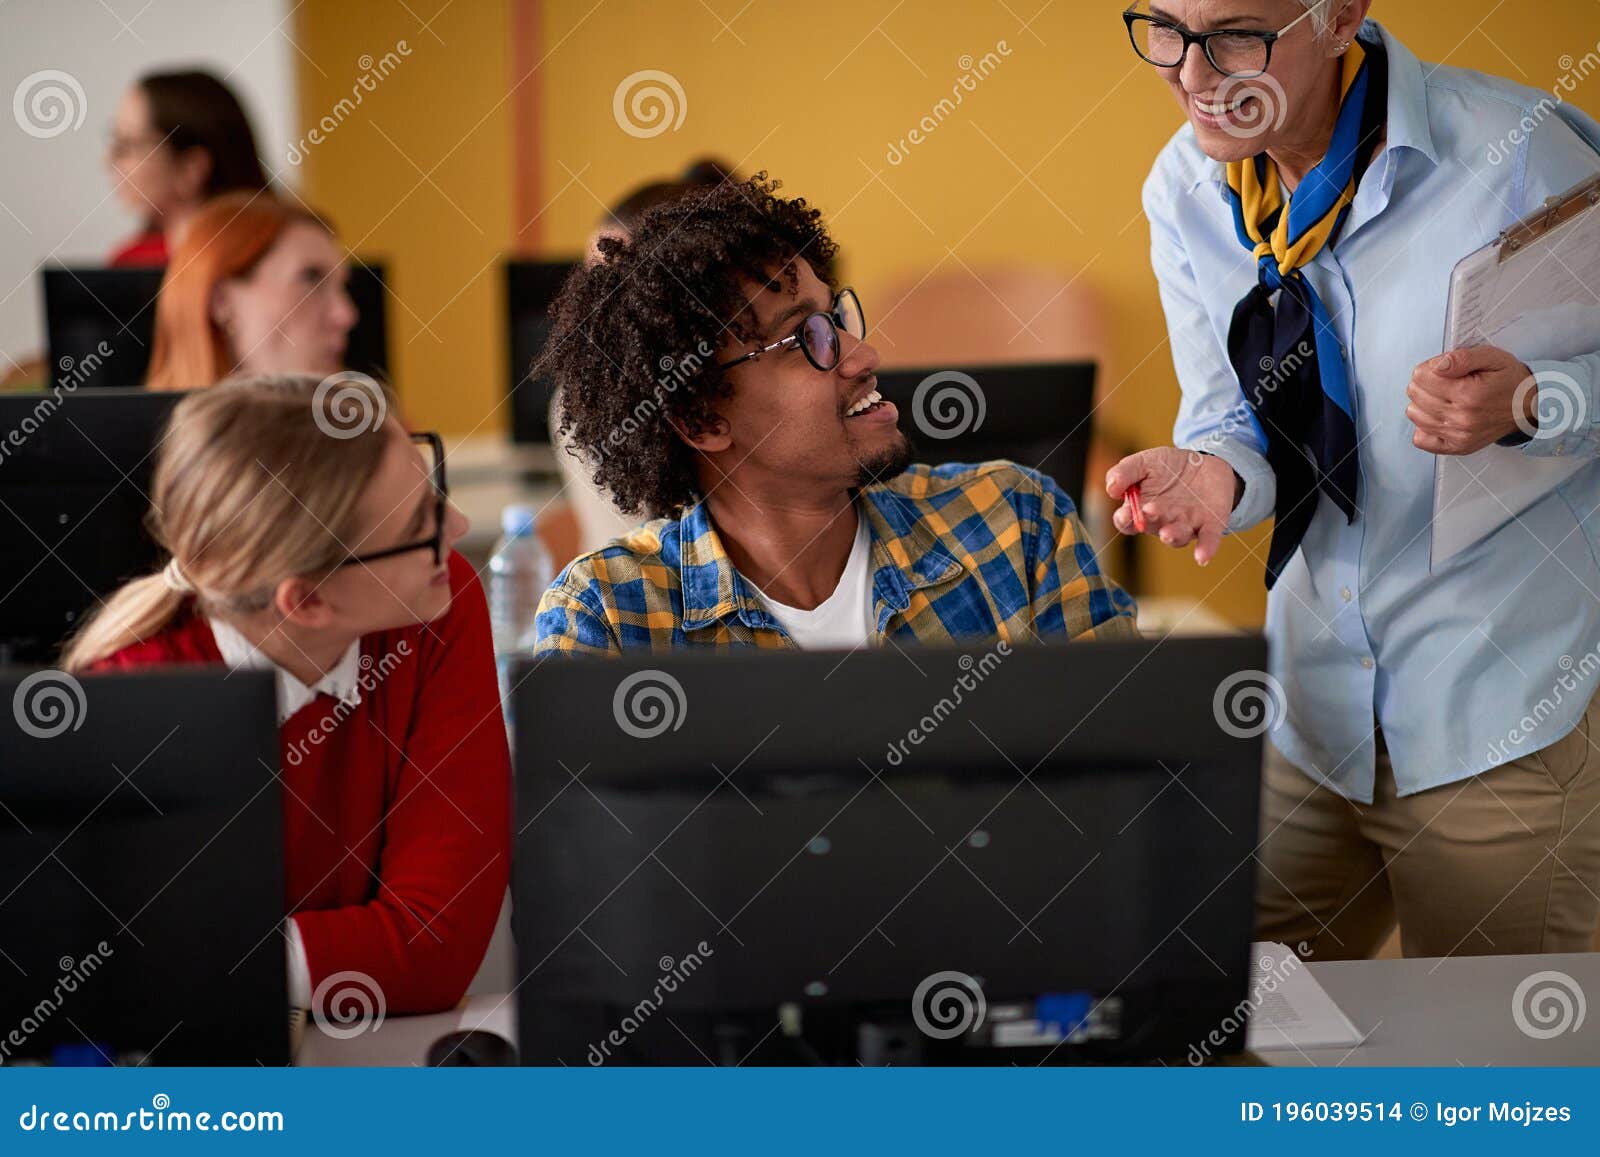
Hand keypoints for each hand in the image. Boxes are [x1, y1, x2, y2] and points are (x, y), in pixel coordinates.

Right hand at [1105, 447, 1239, 566]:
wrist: (1205, 463)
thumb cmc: (1169, 467)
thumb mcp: (1145, 462)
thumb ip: (1125, 472)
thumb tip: (1111, 488)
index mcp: (1141, 508)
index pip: (1127, 521)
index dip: (1125, 520)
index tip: (1125, 514)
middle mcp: (1162, 521)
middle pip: (1152, 528)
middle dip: (1149, 522)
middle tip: (1148, 512)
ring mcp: (1185, 524)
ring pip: (1177, 536)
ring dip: (1172, 536)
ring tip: (1168, 533)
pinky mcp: (1210, 524)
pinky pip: (1207, 539)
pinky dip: (1205, 548)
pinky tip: (1202, 557)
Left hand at [1407, 346, 1535, 455]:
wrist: (1528, 406)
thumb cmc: (1508, 380)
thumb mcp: (1492, 357)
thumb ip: (1462, 358)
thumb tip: (1437, 366)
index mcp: (1469, 394)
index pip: (1421, 376)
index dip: (1429, 367)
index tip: (1444, 369)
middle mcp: (1462, 418)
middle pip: (1415, 394)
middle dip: (1425, 383)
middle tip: (1445, 382)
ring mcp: (1458, 436)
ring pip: (1414, 414)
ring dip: (1423, 403)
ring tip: (1444, 397)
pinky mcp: (1457, 447)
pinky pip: (1421, 439)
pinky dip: (1424, 426)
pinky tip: (1439, 416)